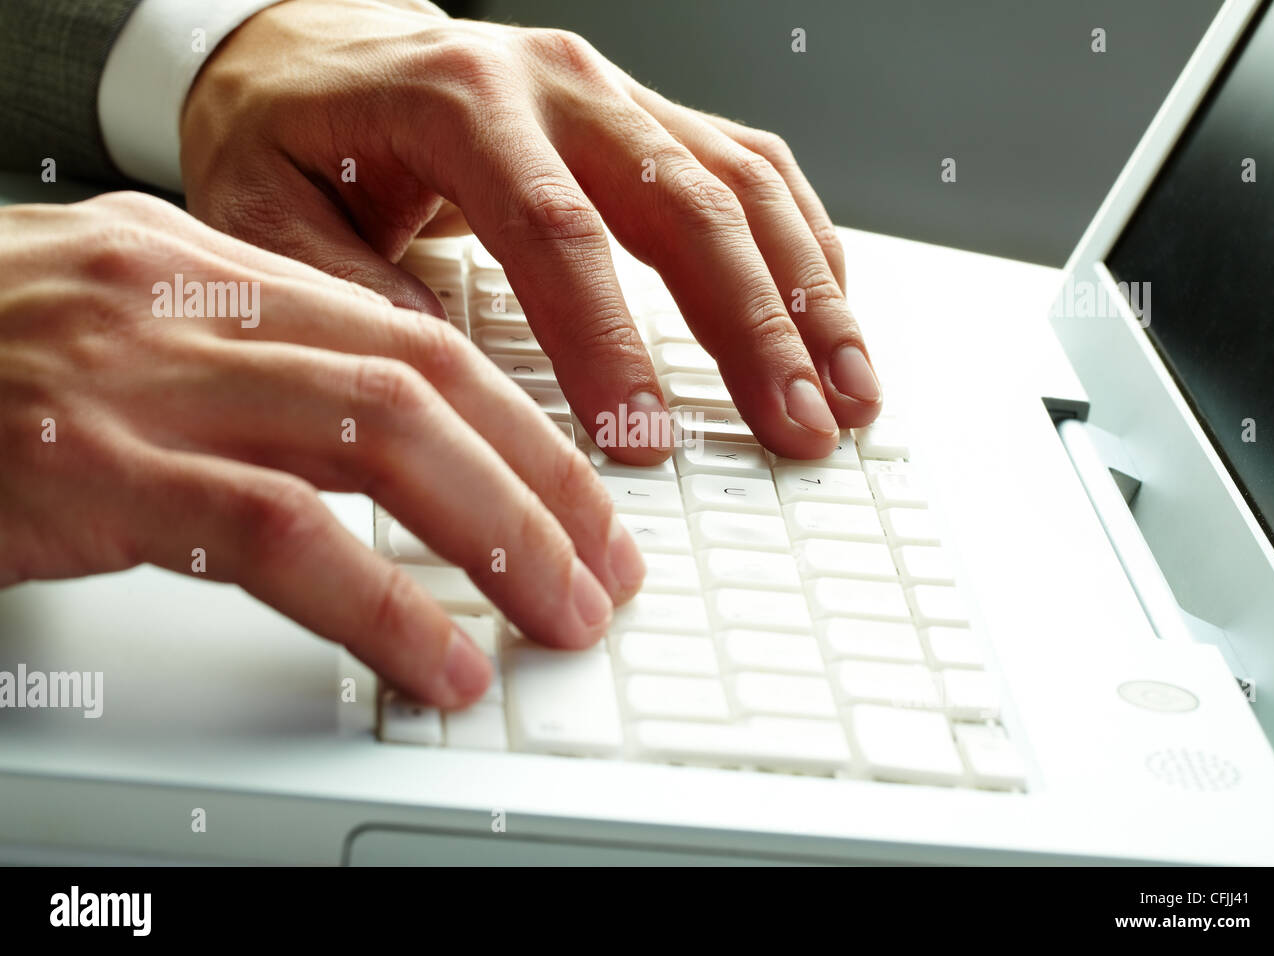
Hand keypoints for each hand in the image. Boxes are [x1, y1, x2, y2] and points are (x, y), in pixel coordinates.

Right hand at [0, 192, 643, 706]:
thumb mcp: (122, 335)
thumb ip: (249, 367)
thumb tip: (391, 435)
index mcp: (208, 265)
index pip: (419, 334)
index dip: (525, 424)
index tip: (587, 498)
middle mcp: (187, 301)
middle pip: (427, 380)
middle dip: (541, 482)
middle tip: (604, 569)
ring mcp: (139, 377)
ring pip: (381, 439)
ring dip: (497, 536)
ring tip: (560, 614)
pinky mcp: (86, 469)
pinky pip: (276, 534)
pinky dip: (382, 603)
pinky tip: (440, 660)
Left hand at [180, 0, 882, 463]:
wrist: (310, 57)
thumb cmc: (292, 140)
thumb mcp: (271, 221)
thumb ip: (356, 300)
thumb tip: (454, 396)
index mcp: (456, 103)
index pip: (558, 232)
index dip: (614, 344)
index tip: (650, 440)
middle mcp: (555, 83)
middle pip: (684, 204)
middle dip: (753, 329)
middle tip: (796, 426)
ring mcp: (612, 93)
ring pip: (740, 185)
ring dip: (805, 295)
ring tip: (846, 391)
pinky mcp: (645, 116)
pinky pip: (750, 168)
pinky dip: (802, 247)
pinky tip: (830, 315)